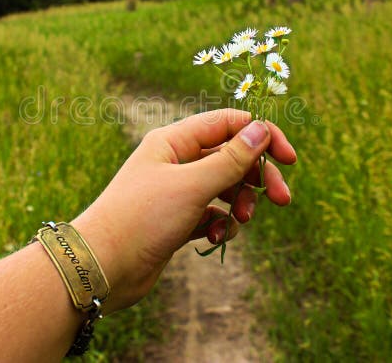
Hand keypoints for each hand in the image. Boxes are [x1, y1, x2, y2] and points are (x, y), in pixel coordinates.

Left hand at [73, 108, 296, 312]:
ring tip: (240, 221)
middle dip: (258, 176)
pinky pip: (212, 214)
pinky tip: (216, 238)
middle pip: (231, 157)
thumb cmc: (141, 218)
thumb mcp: (192, 185)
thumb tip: (260, 129)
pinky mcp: (176, 220)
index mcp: (174, 141)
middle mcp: (175, 161)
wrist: (102, 267)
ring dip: (240, 202)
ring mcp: (176, 192)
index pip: (228, 124)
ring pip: (224, 187)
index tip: (289, 159)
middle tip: (281, 200)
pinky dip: (221, 224)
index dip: (261, 136)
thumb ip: (230, 159)